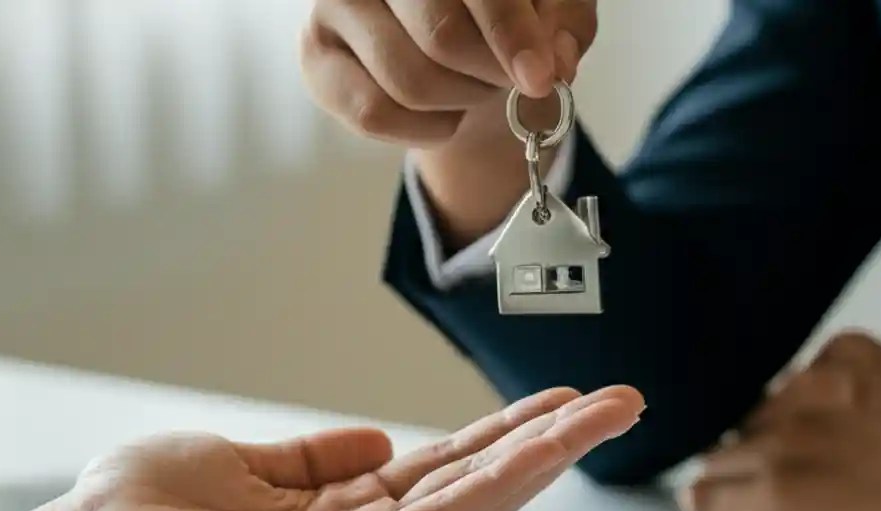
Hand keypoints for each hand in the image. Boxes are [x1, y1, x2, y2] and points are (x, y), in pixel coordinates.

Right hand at [300, 0, 597, 147]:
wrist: (461, 52)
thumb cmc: (505, 18)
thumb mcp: (552, 8)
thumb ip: (564, 23)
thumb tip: (556, 60)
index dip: (511, 33)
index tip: (540, 77)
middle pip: (441, 36)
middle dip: (490, 75)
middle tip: (509, 81)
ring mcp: (337, 3)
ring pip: (410, 82)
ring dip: (463, 102)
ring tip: (474, 86)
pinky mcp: (316, 56)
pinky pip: (374, 114)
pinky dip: (427, 129)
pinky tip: (444, 109)